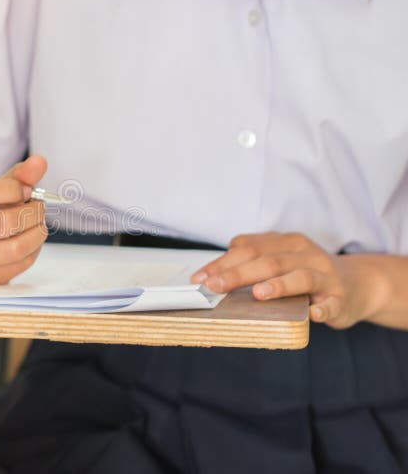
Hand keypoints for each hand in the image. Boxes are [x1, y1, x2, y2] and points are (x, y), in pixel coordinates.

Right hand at [0, 156, 48, 284]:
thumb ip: (18, 176)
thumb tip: (40, 162)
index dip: (12, 188)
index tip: (25, 189)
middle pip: (5, 222)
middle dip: (32, 211)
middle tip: (38, 206)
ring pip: (16, 247)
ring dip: (38, 231)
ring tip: (37, 222)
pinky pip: (21, 263)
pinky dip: (34, 248)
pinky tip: (30, 239)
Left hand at [190, 232, 385, 328]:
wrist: (358, 284)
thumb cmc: (306, 273)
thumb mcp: (279, 260)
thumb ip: (250, 263)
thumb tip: (210, 276)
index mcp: (286, 242)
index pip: (248, 248)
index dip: (222, 262)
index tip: (199, 279)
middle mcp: (305, 254)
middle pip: (268, 261)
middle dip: (238, 273)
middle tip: (215, 287)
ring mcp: (325, 276)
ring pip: (300, 277)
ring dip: (278, 285)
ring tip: (258, 294)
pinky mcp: (340, 298)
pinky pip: (331, 304)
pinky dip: (322, 309)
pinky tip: (313, 313)